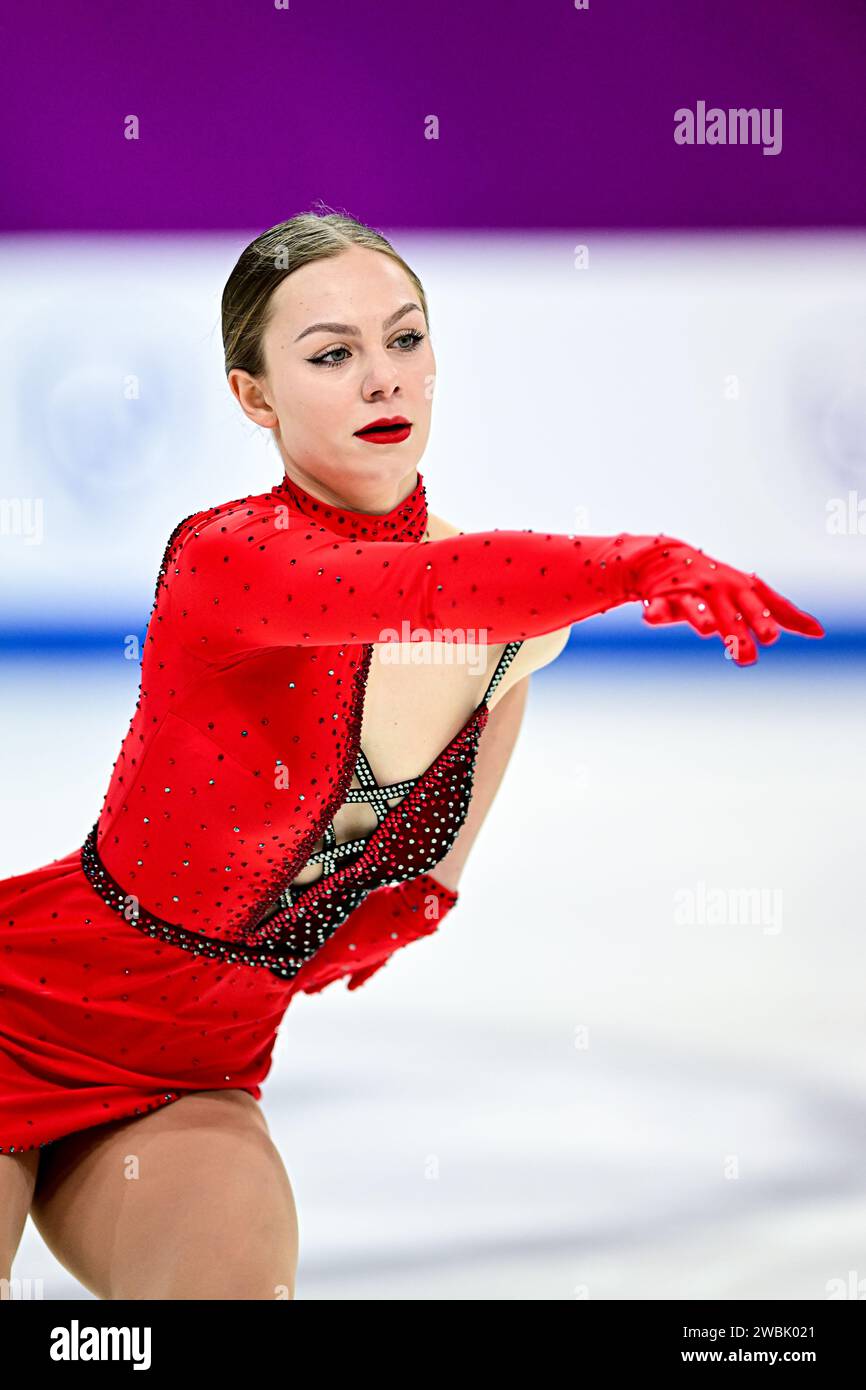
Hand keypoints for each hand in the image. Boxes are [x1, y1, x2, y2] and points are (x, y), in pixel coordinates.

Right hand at [635, 539, 824, 665]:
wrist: (666, 556)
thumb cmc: (717, 581)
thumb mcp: (751, 592)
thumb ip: (784, 613)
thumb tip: (820, 632)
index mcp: (742, 589)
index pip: (756, 605)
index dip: (763, 619)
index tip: (772, 637)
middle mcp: (718, 588)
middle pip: (729, 612)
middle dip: (738, 629)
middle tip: (745, 654)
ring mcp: (691, 591)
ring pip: (697, 608)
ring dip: (701, 618)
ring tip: (706, 629)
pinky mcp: (665, 597)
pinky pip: (661, 606)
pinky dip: (657, 612)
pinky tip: (651, 619)